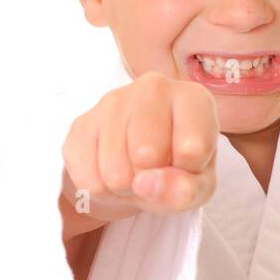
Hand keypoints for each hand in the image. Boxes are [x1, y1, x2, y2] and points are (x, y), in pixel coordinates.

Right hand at [60, 71, 218, 231]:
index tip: (186, 164)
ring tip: (134, 174)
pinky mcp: (81, 124)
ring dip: (125, 188)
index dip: (188, 173)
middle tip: (154, 172)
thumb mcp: (197, 187)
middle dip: (151, 181)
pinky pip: (90, 179)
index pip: (192, 149)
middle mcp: (153, 88)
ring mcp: (113, 101)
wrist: (136, 167)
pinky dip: (102, 190)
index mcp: (192, 98)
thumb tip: (145, 184)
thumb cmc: (177, 169)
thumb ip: (186, 189)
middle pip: (148, 156)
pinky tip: (111, 172)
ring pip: (115, 172)